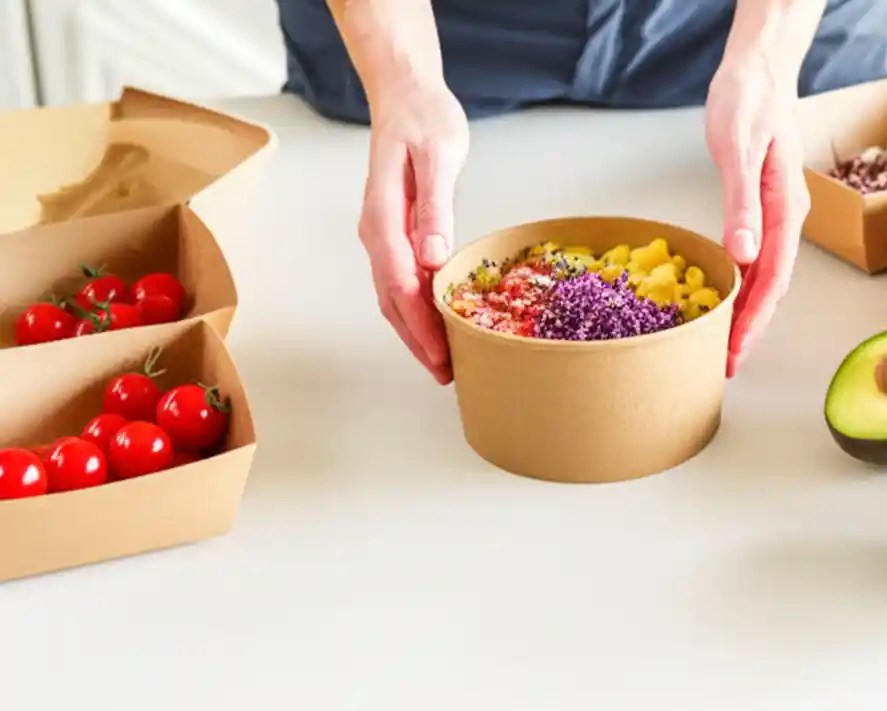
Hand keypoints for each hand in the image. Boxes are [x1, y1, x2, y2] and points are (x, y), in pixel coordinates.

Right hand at [359, 80, 468, 384]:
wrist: (405, 94)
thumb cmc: (424, 119)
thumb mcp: (438, 156)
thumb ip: (435, 208)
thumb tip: (433, 259)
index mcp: (383, 217)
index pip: (400, 284)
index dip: (421, 325)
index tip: (442, 354)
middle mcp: (375, 231)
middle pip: (391, 300)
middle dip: (417, 340)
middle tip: (446, 374)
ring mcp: (381, 234)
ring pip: (391, 295)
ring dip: (414, 330)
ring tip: (441, 361)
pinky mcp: (394, 232)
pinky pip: (400, 280)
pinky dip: (415, 308)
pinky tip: (436, 323)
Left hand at [705, 52, 810, 377]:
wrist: (759, 69)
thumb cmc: (748, 101)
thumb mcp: (738, 148)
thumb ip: (742, 204)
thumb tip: (743, 257)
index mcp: (785, 208)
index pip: (773, 279)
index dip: (754, 321)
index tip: (734, 353)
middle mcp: (786, 216)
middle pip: (773, 286)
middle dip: (751, 328)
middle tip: (725, 365)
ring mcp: (776, 213)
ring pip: (766, 275)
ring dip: (747, 311)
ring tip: (724, 344)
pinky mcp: (762, 206)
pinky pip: (756, 256)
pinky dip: (742, 284)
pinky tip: (726, 297)